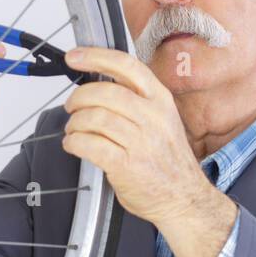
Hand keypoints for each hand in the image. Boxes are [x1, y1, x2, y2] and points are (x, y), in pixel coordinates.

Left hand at [60, 46, 212, 228]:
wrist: (184, 199)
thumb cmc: (167, 161)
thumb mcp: (161, 120)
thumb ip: (135, 101)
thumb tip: (96, 86)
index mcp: (160, 100)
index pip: (126, 66)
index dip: (96, 57)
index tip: (74, 57)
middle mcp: (153, 117)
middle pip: (104, 92)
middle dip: (78, 97)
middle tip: (71, 106)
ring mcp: (141, 141)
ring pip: (93, 118)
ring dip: (74, 123)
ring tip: (74, 130)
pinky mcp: (126, 165)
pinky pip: (89, 144)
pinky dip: (73, 142)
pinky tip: (73, 145)